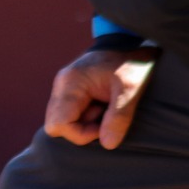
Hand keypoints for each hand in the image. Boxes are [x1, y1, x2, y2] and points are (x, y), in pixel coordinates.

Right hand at [43, 47, 157, 149]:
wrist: (132, 43)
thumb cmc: (133, 63)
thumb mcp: (132, 89)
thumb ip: (119, 118)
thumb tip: (108, 145)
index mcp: (70, 83)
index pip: (59, 124)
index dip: (81, 133)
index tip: (104, 127)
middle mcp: (60, 86)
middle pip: (56, 125)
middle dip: (81, 129)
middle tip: (105, 117)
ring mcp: (63, 88)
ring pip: (62, 121)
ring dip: (84, 123)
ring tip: (105, 109)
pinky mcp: (70, 91)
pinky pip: (69, 114)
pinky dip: (86, 117)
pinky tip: (102, 106)